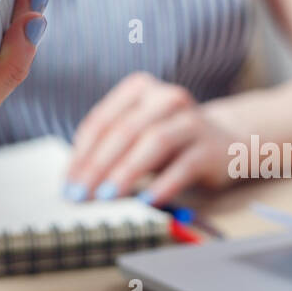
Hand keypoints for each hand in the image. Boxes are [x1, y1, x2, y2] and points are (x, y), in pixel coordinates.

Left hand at [65, 71, 237, 202]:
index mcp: (139, 89)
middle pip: (124, 131)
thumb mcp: (136, 137)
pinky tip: (147, 201)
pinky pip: (184, 165)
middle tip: (81, 195)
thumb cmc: (168, 141)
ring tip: (106, 197)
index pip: (102, 121)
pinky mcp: (211, 146)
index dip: (81, 154)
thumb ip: (107, 151)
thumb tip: (73, 184)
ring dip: (126, 172)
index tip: (67, 183)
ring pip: (154, 142)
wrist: (225, 142)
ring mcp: (191, 120)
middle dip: (98, 165)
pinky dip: (164, 185)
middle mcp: (165, 97)